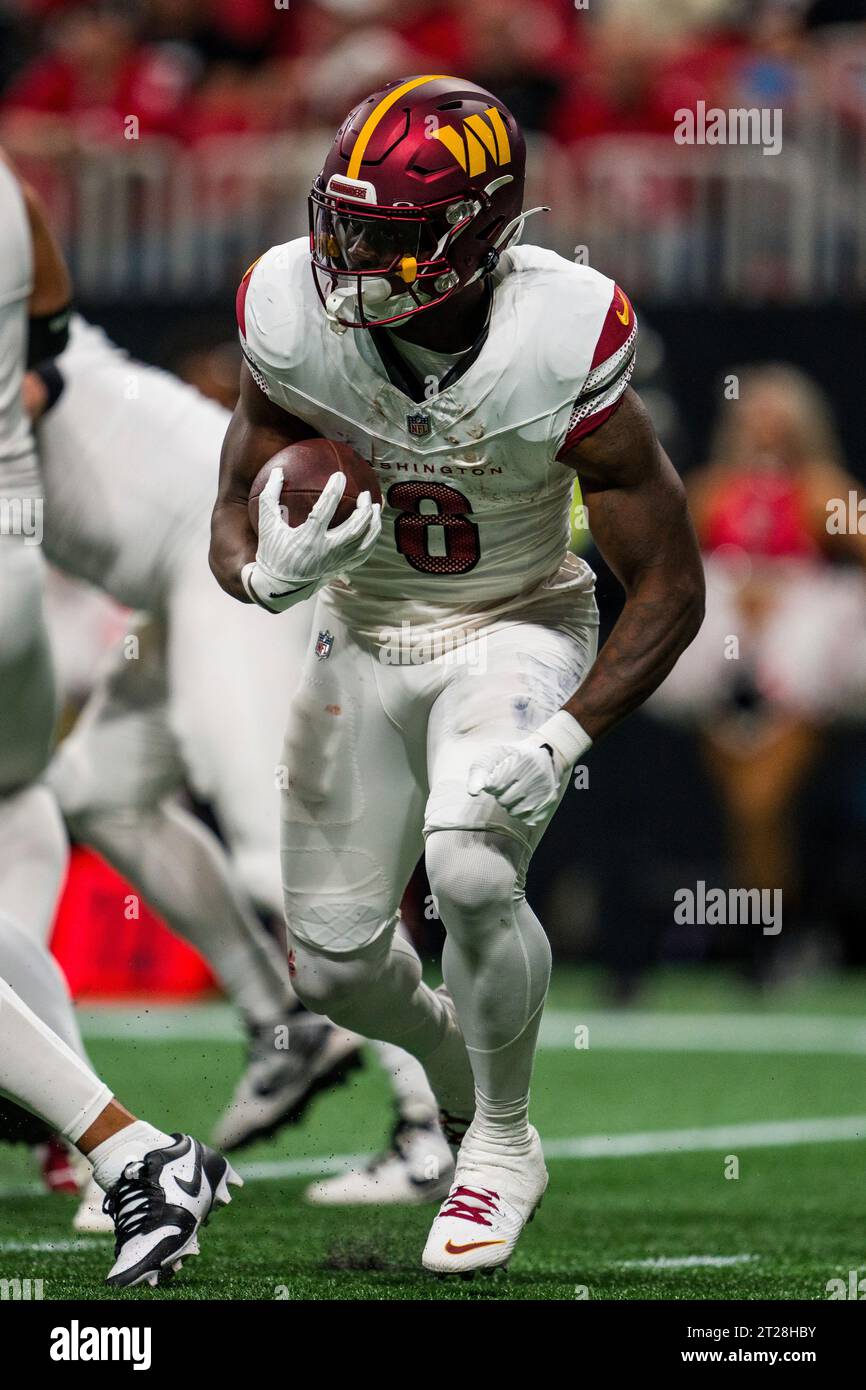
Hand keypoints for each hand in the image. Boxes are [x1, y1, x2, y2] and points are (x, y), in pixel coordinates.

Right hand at [244, 468, 380, 610]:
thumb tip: (277, 470)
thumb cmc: (272, 552)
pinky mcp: (341, 568)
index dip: (334, 490)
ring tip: (376, 508)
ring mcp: (336, 562)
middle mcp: (326, 551)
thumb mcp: (266, 524)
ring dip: (374, 524)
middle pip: (354, 528)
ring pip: (364, 542)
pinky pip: (363, 554)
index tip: (340, 476)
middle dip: (364, 509)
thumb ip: (270, 496)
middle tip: (365, 494)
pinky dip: (371, 540)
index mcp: (308, 538)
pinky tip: (373, 528)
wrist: (278, 587)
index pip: (325, 509)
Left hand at [467, 735, 563, 827]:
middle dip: (501, 792)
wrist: (544, 755)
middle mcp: (537, 776)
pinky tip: (525, 797)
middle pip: (504, 800)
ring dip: (510, 803)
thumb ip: (479, 771)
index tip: (498, 772)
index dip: (492, 781)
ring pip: (514, 811)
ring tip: (516, 788)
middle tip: (509, 781)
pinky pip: (525, 818)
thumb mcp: (493, 754)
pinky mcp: (549, 803)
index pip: (494, 785)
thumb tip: (473, 792)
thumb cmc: (512, 755)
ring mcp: (544, 791)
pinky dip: (521, 810)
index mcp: (523, 760)